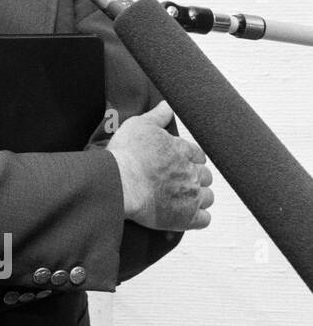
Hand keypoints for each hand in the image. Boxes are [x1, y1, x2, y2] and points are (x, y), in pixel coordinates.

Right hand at [109, 101, 213, 230]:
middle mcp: (192, 173)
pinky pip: (204, 220)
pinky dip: (198, 218)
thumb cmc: (126, 155)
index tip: (179, 163)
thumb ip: (157, 116)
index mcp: (184, 151)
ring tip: (180, 198)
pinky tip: (186, 215)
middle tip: (177, 181)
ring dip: (198, 198)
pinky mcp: (186, 218)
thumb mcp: (138, 125)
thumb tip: (168, 106)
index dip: (189, 160)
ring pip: (207, 197)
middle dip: (194, 178)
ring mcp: (191, 196)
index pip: (198, 156)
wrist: (119, 183)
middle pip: (205, 176)